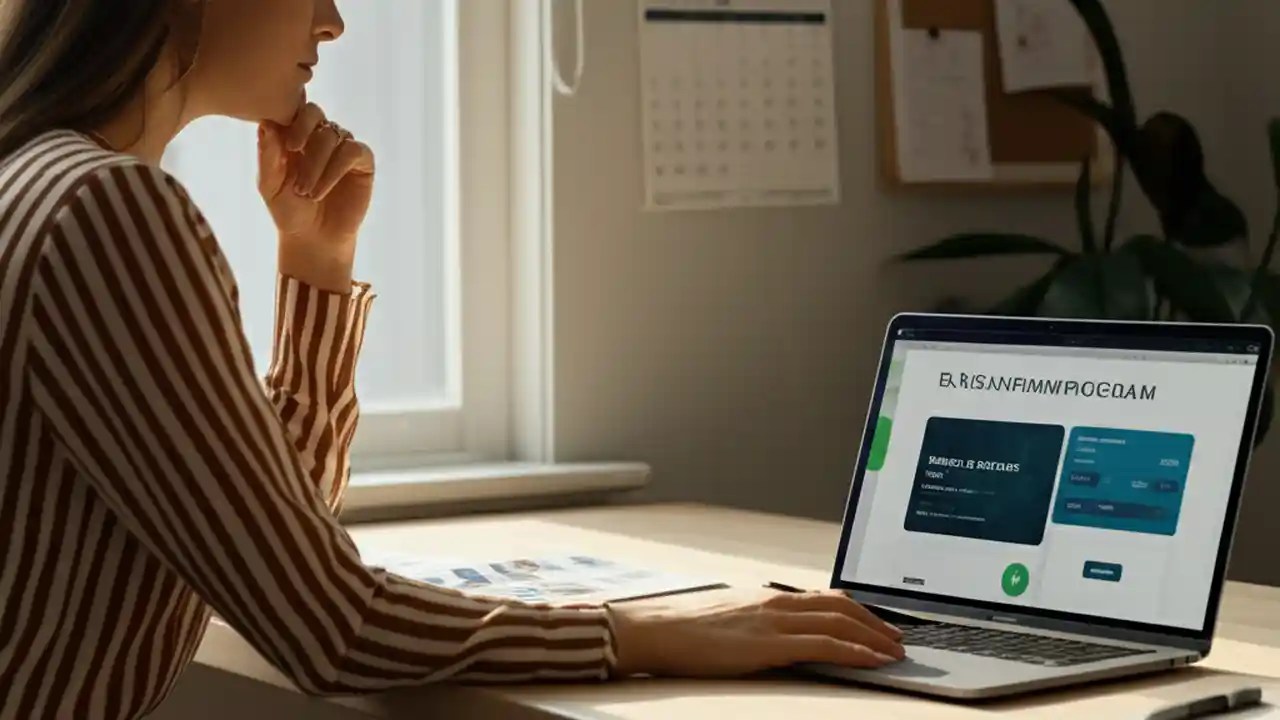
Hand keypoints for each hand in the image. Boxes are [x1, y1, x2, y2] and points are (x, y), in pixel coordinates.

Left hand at [258, 103, 374, 290]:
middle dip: (302, 131)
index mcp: (294, 135)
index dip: (287, 117)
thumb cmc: (289, 211)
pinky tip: (321, 190)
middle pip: (314, 114)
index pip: (292, 108)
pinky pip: (351, 151)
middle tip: (292, 151)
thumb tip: (266, 124)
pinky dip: (334, 169)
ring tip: (306, 192)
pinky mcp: (362, 161)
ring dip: (316, 163)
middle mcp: (319, 136)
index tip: (280, 140)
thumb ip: (267, 156)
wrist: (315, 239)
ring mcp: (342, 146)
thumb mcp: (270, 185)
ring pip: (331, 135)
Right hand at [608, 587, 905, 677]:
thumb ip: (758, 622)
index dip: (857, 611)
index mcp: (768, 597)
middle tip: (897, 638)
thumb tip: (778, 636)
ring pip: (840, 622)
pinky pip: (824, 644)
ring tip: (894, 652)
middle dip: (875, 623)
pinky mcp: (770, 643)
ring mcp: (775, 621)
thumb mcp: (730, 619)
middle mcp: (777, 602)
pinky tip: (871, 660)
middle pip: (841, 606)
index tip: (877, 623)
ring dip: (874, 637)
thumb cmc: (684, 629)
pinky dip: (855, 651)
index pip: (825, 598)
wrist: (657, 630)